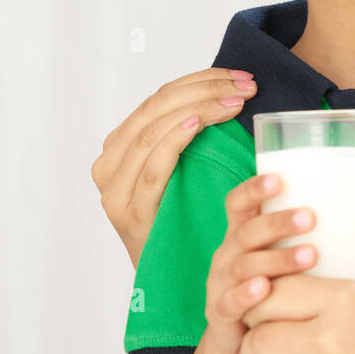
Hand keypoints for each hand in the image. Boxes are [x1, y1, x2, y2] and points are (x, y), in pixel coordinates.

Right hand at [92, 68, 256, 265]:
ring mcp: (115, 188)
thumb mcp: (182, 171)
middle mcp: (109, 162)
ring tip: (234, 102)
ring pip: (152, 131)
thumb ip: (188, 137)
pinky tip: (198, 124)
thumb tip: (233, 93)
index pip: (161, 97)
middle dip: (205, 90)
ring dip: (199, 109)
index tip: (239, 76)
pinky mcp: (128, 212)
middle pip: (156, 108)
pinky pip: (153, 167)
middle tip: (245, 87)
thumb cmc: (182, 219)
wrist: (168, 277)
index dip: (201, 80)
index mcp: (120, 145)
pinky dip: (174, 140)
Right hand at [201, 173, 319, 353]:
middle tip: (311, 218)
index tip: (280, 179)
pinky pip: (229, 303)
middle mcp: (227, 256)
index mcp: (240, 236)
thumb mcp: (283, 261)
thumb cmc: (275, 291)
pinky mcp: (221, 316)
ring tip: (309, 255)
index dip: (253, 189)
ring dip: (276, 259)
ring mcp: (221, 285)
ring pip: (244, 266)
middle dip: (278, 223)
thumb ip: (309, 241)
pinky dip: (246, 295)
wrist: (240, 344)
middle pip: (247, 232)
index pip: (237, 204)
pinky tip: (265, 289)